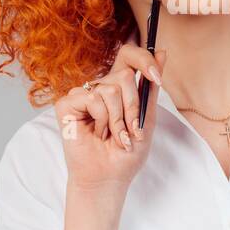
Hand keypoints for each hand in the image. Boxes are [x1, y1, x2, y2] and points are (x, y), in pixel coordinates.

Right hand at [54, 43, 169, 193]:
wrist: (108, 177)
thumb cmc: (126, 153)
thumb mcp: (147, 118)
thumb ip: (151, 87)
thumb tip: (163, 52)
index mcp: (119, 87)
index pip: (129, 55)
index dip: (144, 59)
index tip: (156, 77)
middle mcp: (99, 87)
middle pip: (124, 75)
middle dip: (133, 107)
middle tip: (130, 130)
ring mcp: (82, 94)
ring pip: (110, 88)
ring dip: (118, 119)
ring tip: (113, 135)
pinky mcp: (66, 104)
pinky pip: (93, 98)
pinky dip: (102, 120)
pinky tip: (97, 134)